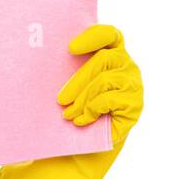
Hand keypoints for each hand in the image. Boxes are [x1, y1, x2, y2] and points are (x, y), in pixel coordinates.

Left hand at [56, 24, 143, 148]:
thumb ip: (67, 67)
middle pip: (104, 59)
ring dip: (81, 99)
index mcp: (112, 53)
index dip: (93, 36)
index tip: (71, 48)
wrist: (86, 144)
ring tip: (67, 115)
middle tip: (60, 99)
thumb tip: (44, 56)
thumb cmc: (76, 108)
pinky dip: (91, 110)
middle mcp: (126, 65)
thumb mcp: (71, 85)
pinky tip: (81, 121)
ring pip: (105, 80)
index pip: (109, 34)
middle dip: (77, 80)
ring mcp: (133, 84)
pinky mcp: (134, 105)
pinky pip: (109, 100)